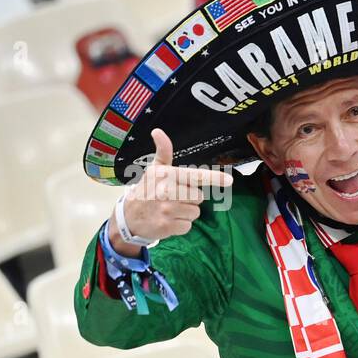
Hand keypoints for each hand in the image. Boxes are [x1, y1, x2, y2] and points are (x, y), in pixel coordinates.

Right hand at [107, 128, 232, 253]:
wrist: (128, 217)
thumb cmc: (147, 190)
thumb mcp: (154, 169)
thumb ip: (163, 152)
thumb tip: (158, 131)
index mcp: (166, 175)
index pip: (195, 176)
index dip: (214, 178)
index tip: (229, 180)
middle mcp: (166, 191)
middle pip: (199, 197)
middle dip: (190, 199)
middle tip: (173, 198)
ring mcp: (167, 210)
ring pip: (195, 212)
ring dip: (186, 213)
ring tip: (170, 210)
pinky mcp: (167, 226)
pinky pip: (188, 226)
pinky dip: (180, 225)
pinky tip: (168, 220)